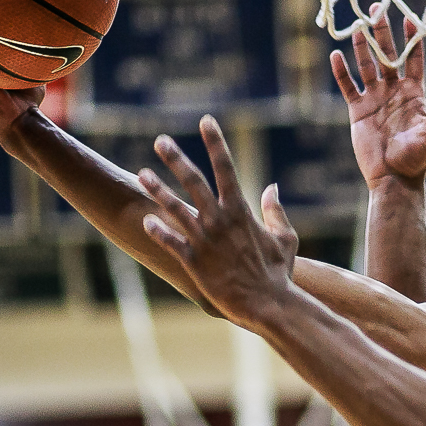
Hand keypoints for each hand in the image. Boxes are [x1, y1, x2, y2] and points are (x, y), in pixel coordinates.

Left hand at [136, 115, 299, 327]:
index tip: (206, 120)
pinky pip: (170, 241)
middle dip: (176, 159)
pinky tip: (145, 219)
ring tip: (141, 173)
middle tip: (160, 140)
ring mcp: (204, 240)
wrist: (268, 304)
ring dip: (157, 190)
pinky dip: (157, 230)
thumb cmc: (278, 273)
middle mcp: (219, 220)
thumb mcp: (285, 239)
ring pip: (174, 208)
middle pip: (193, 181)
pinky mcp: (193, 261)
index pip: (226, 167)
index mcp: (241, 211)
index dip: (215, 142)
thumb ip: (276, 211)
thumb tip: (272, 187)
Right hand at [331, 7, 425, 189]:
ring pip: (366, 66)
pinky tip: (336, 54)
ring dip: (362, 47)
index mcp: (414, 93)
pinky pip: (347, 86)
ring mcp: (375, 99)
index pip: (413, 58)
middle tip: (376, 9)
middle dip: (382, 33)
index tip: (408, 17)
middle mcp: (394, 91)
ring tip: (357, 26)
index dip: (411, 38)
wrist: (393, 179)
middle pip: (387, 55)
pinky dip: (341, 71)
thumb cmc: (419, 158)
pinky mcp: (357, 110)